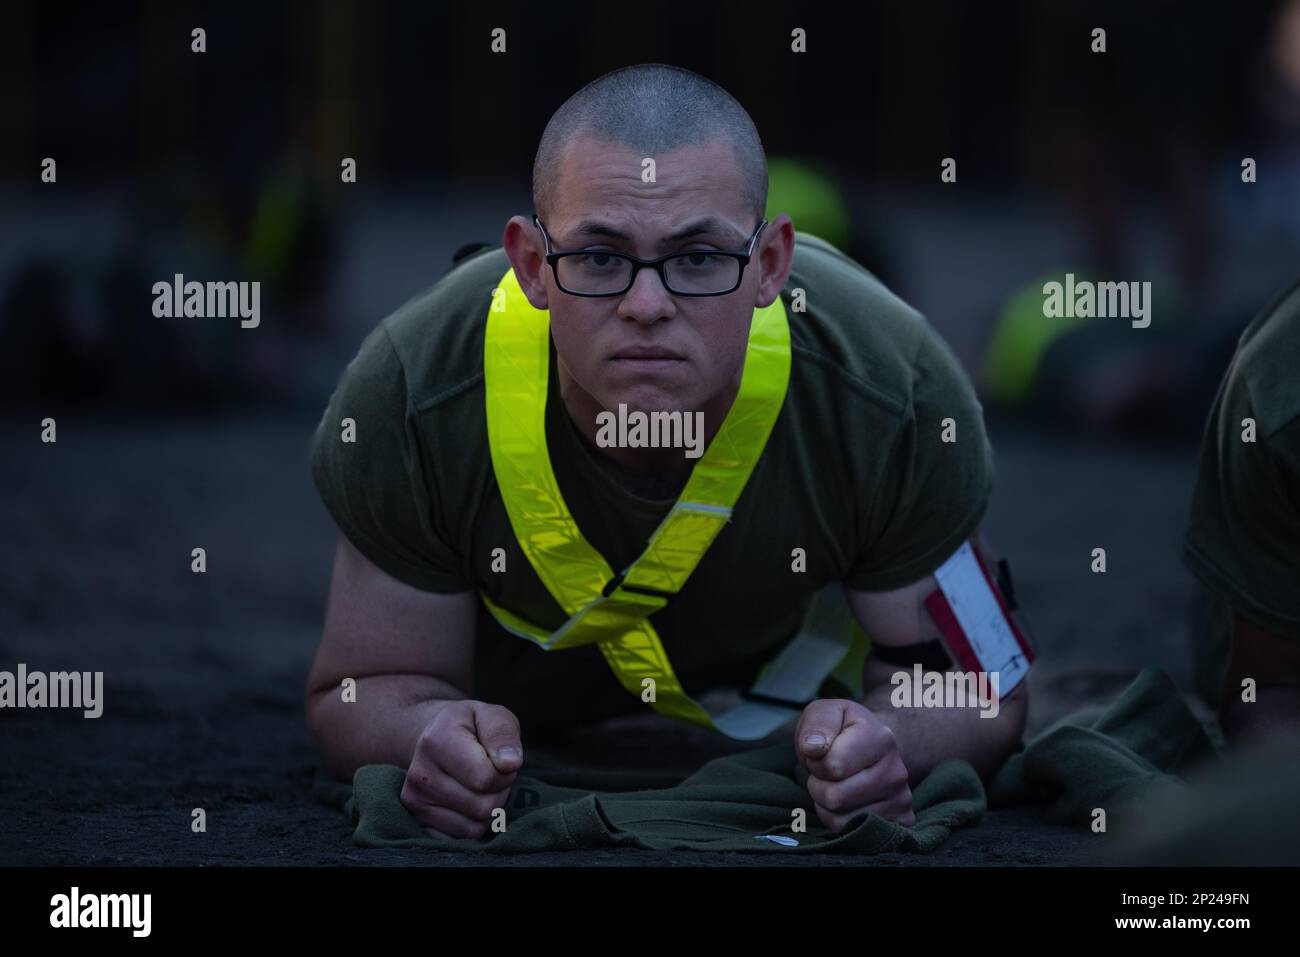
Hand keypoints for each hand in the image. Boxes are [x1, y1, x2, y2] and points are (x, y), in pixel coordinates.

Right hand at [399, 700, 523, 839]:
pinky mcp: (417, 823)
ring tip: (477, 785)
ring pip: (473, 828)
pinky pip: (460, 840)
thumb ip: (503, 733)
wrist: (437, 739)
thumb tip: (510, 764)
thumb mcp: (492, 716)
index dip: (505, 772)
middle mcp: (419, 774)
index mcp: (436, 740)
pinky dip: (471, 825)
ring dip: (487, 809)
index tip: (499, 759)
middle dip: (498, 792)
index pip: (486, 778)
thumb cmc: (472, 728)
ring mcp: (414, 801)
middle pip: (482, 807)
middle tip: (489, 773)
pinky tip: (465, 802)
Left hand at [796, 698, 914, 828]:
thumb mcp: (825, 713)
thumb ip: (817, 723)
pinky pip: (852, 834)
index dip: (815, 761)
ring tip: (837, 785)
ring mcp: (901, 800)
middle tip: (827, 773)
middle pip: (835, 797)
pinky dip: (840, 822)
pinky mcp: (899, 823)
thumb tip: (813, 747)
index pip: (832, 765)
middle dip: (818, 785)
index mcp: (881, 738)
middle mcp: (897, 771)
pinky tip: (848, 803)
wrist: (871, 747)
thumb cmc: (842, 730)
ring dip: (827, 805)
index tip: (822, 753)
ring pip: (841, 820)